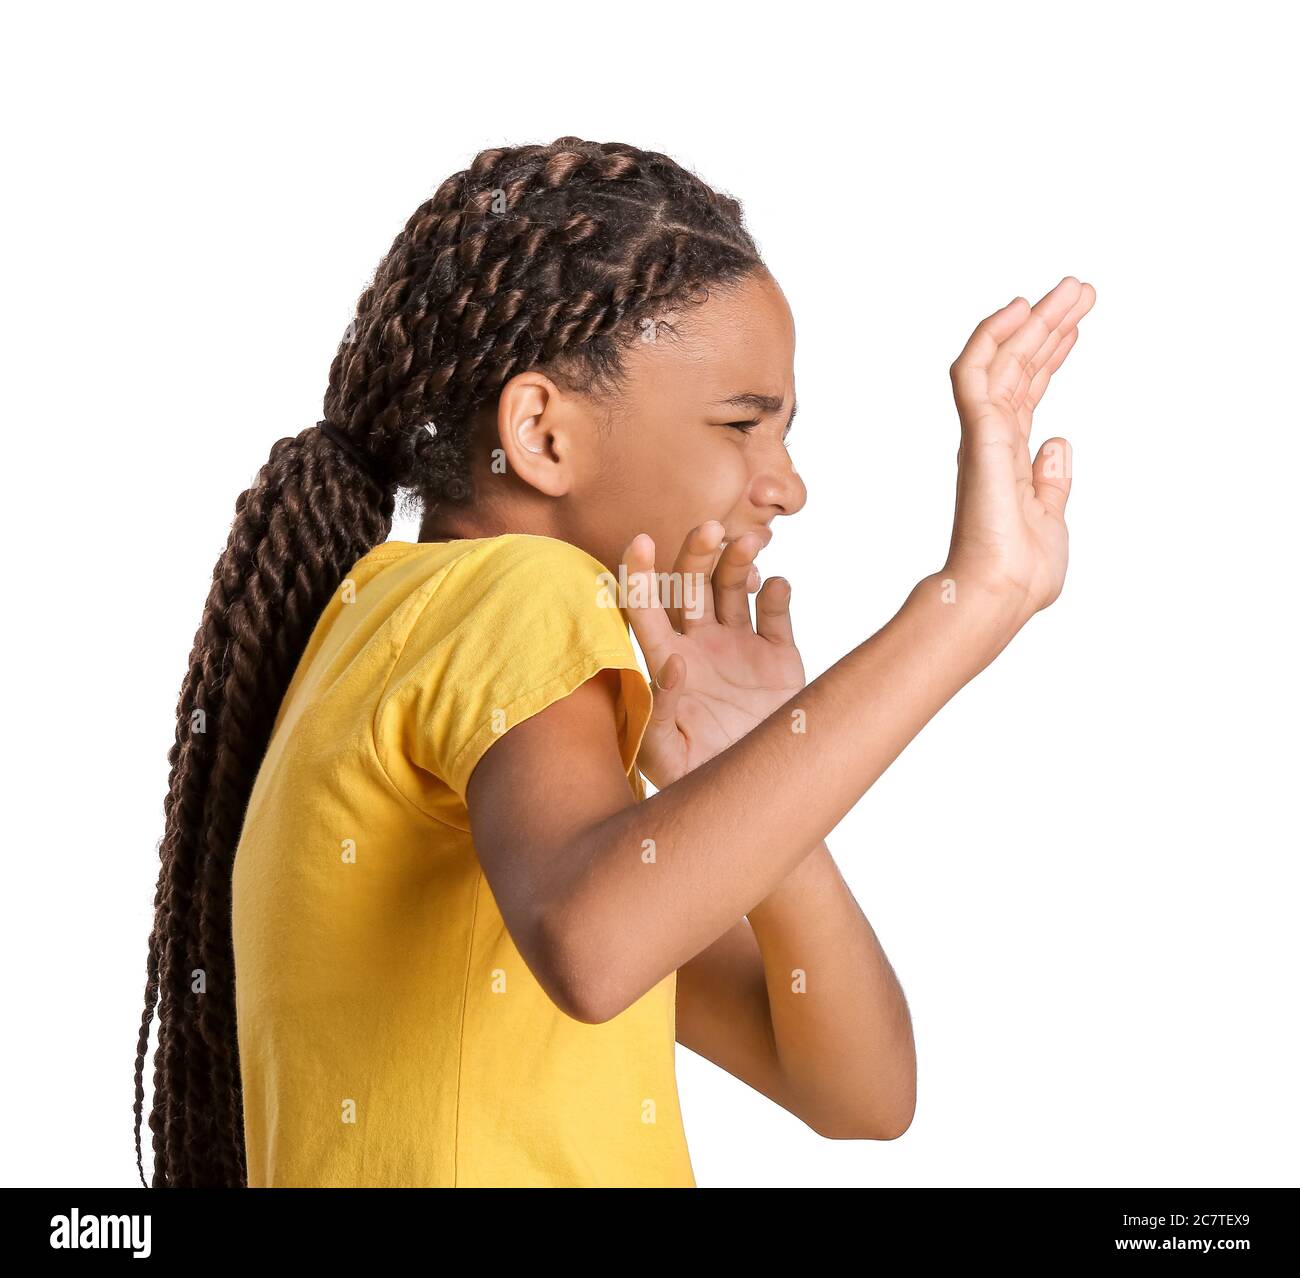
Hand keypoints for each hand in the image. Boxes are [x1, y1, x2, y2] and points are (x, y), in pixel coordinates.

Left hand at [618, 521, 806, 789]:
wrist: (755, 796)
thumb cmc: (696, 781)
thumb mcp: (666, 755)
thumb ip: (661, 711)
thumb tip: (673, 662)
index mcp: (666, 661)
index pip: (645, 609)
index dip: (640, 574)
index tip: (640, 541)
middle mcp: (699, 644)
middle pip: (691, 585)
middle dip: (697, 552)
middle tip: (709, 528)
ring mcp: (739, 646)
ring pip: (734, 588)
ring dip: (738, 561)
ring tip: (750, 542)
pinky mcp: (778, 655)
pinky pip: (775, 614)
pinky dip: (777, 594)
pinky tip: (775, 587)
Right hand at [946, 275, 1095, 618]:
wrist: (1000, 591)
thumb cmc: (1020, 571)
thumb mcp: (1051, 518)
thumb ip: (1052, 480)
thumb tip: (1059, 443)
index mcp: (1007, 458)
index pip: (1028, 393)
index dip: (1050, 356)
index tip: (1074, 326)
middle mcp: (991, 440)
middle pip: (1019, 367)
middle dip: (1049, 325)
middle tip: (1081, 289)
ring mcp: (983, 435)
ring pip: (1003, 360)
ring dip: (1034, 321)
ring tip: (1072, 289)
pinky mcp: (978, 434)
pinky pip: (975, 373)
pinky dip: (993, 337)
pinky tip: (1020, 309)